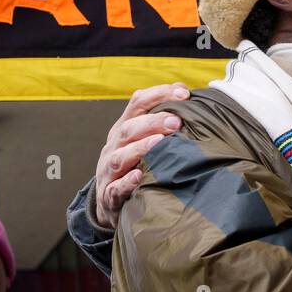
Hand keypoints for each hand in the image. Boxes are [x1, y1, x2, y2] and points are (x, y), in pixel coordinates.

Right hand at [93, 83, 188, 228]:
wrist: (109, 200)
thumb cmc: (135, 162)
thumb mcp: (142, 136)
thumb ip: (161, 115)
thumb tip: (184, 90)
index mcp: (124, 127)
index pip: (138, 103)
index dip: (159, 94)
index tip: (184, 94)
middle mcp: (114, 146)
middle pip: (128, 129)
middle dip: (152, 122)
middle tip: (176, 122)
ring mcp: (108, 171)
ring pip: (119, 157)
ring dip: (140, 148)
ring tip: (159, 142)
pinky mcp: (108, 195)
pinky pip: (114, 189)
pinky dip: (125, 183)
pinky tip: (138, 177)